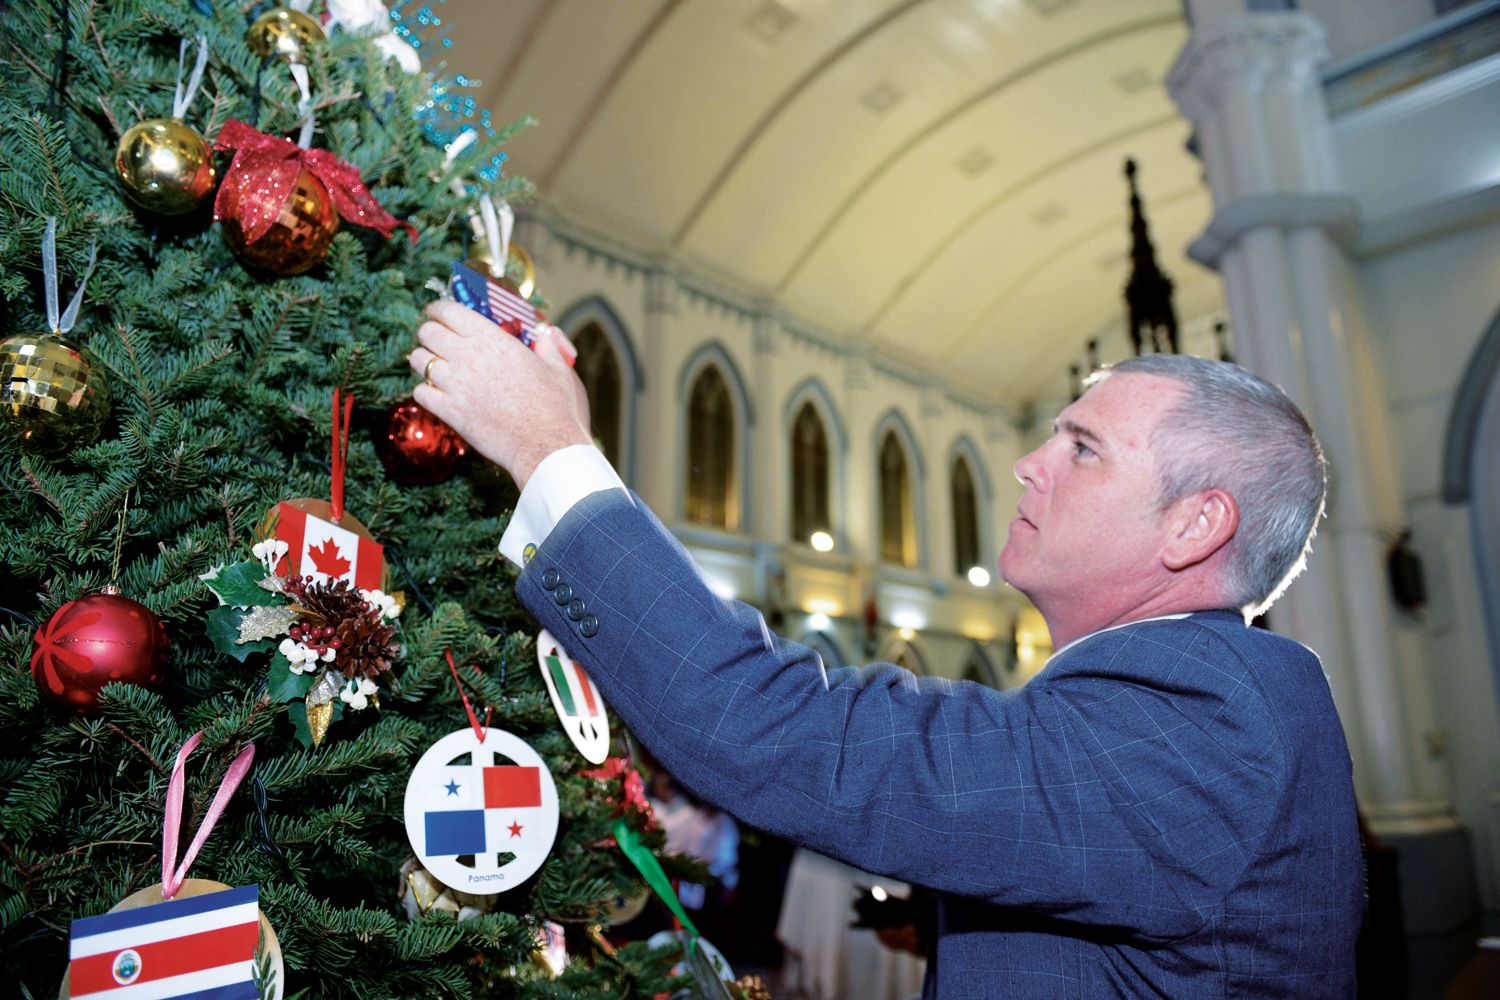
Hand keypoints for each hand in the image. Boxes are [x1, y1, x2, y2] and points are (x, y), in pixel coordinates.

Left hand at [408, 300, 591, 488]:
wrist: (545, 444)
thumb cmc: (554, 406)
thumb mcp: (557, 367)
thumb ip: (546, 346)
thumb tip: (544, 337)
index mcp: (493, 339)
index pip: (449, 311)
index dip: (439, 309)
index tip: (437, 313)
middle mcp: (468, 356)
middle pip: (427, 332)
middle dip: (428, 333)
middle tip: (434, 339)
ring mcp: (455, 384)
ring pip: (418, 360)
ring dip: (424, 361)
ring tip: (435, 367)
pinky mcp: (449, 411)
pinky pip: (420, 392)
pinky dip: (425, 391)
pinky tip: (437, 394)